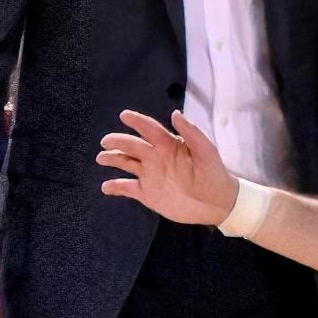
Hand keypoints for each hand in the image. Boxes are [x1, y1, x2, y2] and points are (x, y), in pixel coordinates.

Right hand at [96, 109, 239, 225]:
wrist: (216, 203)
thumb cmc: (214, 174)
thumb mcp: (206, 152)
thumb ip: (192, 133)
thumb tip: (175, 113)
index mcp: (169, 145)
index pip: (149, 129)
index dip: (137, 121)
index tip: (124, 115)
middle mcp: (156, 157)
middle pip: (132, 145)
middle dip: (118, 141)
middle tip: (106, 141)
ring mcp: (150, 175)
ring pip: (126, 163)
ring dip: (113, 159)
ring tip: (101, 158)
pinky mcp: (147, 193)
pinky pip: (126, 188)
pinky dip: (115, 187)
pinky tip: (105, 187)